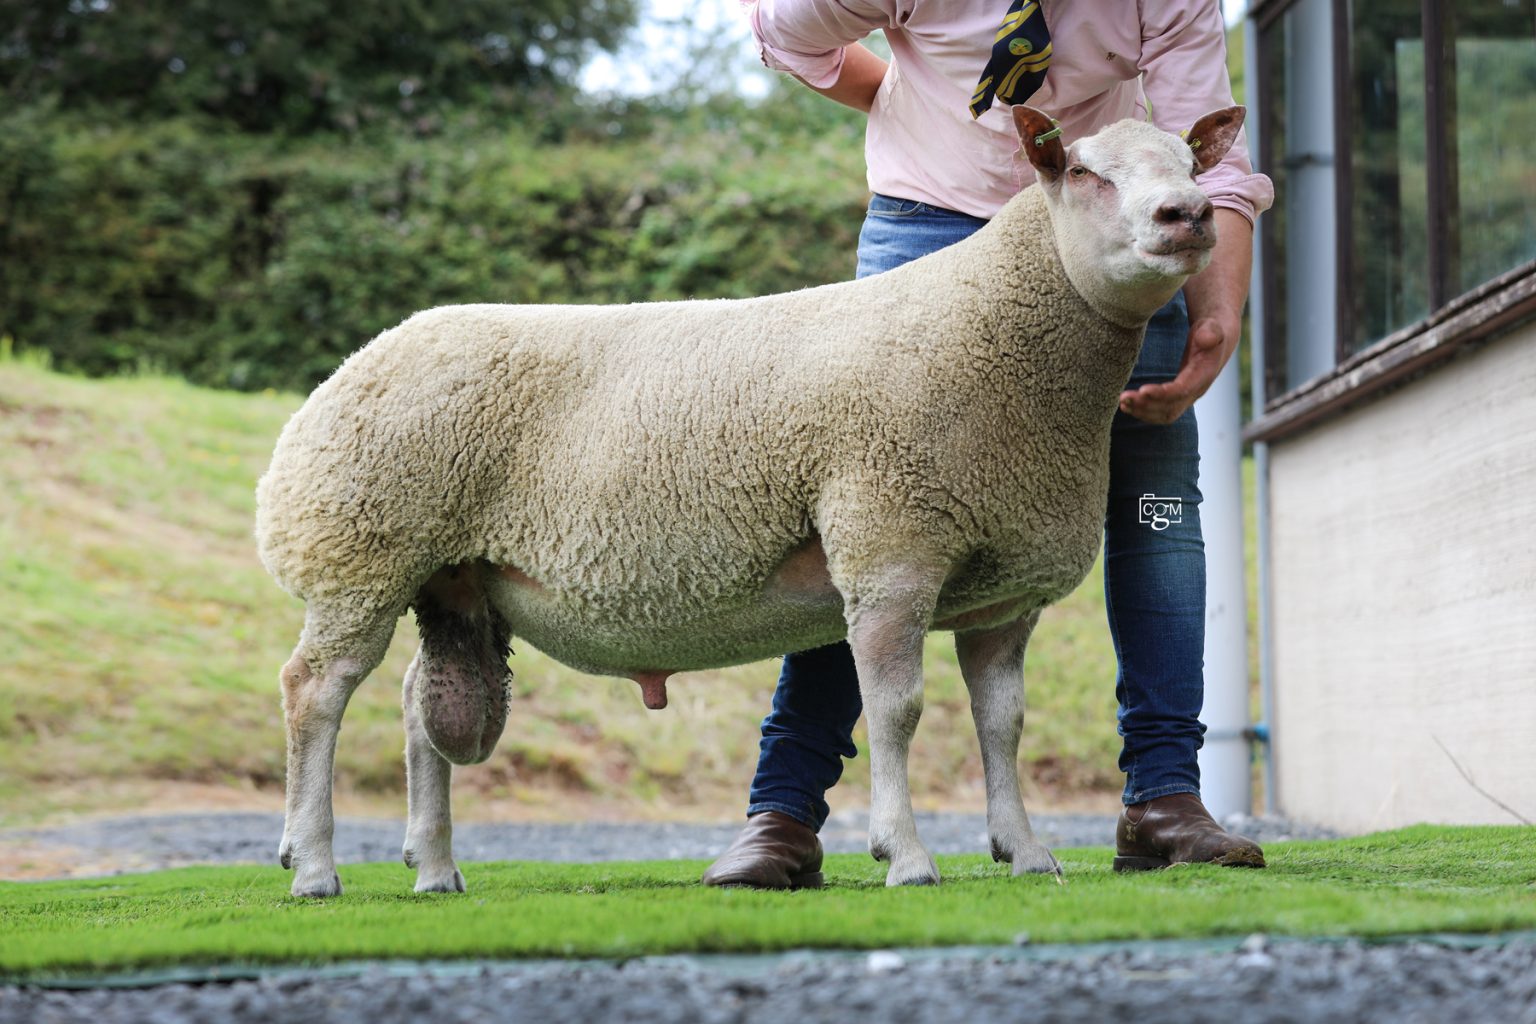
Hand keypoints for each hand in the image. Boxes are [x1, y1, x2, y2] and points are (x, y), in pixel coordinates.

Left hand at [1117, 315, 1234, 424]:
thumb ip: (1210, 332)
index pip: (1182, 390)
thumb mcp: (1212, 328)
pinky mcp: (1177, 398)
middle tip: (1123, 398)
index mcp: (1203, 375)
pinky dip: (1143, 411)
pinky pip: (1160, 412)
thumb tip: (1206, 337)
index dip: (1163, 393)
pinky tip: (1126, 406)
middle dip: (1146, 405)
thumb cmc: (1211, 332)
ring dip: (1142, 411)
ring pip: (1164, 414)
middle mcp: (1196, 391)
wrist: (1216, 343)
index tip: (1142, 390)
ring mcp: (1187, 397)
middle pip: (1171, 407)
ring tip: (1122, 403)